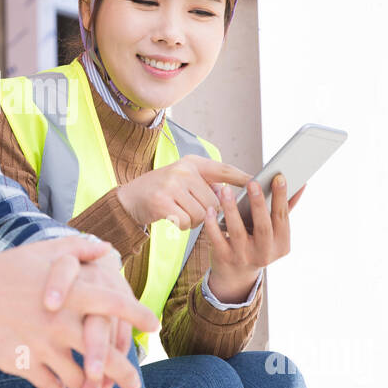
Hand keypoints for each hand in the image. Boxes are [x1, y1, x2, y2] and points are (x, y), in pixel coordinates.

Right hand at [0, 236, 157, 387]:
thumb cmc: (3, 270)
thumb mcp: (42, 252)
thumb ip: (77, 250)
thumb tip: (105, 249)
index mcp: (72, 295)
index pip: (117, 307)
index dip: (139, 317)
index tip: (153, 327)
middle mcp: (62, 323)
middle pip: (107, 356)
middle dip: (125, 374)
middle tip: (135, 383)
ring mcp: (43, 346)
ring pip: (79, 378)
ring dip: (90, 387)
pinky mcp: (24, 364)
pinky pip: (51, 385)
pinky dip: (59, 387)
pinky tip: (61, 387)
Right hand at [116, 155, 251, 230]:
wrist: (129, 199)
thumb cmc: (162, 191)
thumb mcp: (183, 178)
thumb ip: (205, 183)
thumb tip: (230, 195)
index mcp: (192, 163)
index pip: (223, 169)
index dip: (242, 178)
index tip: (258, 183)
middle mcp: (183, 170)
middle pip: (214, 201)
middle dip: (207, 211)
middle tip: (191, 209)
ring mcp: (172, 185)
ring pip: (202, 214)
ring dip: (194, 220)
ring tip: (180, 212)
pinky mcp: (162, 202)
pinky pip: (187, 221)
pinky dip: (183, 225)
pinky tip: (172, 217)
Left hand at [204, 175, 305, 300]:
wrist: (236, 275)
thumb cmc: (258, 243)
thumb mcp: (274, 231)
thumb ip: (286, 209)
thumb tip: (302, 184)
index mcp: (281, 244)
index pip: (282, 218)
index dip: (281, 197)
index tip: (279, 177)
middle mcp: (264, 253)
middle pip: (263, 226)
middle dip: (258, 204)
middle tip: (253, 182)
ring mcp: (243, 257)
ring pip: (237, 231)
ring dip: (231, 209)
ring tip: (226, 190)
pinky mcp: (224, 258)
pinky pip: (217, 239)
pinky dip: (213, 224)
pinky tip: (210, 209)